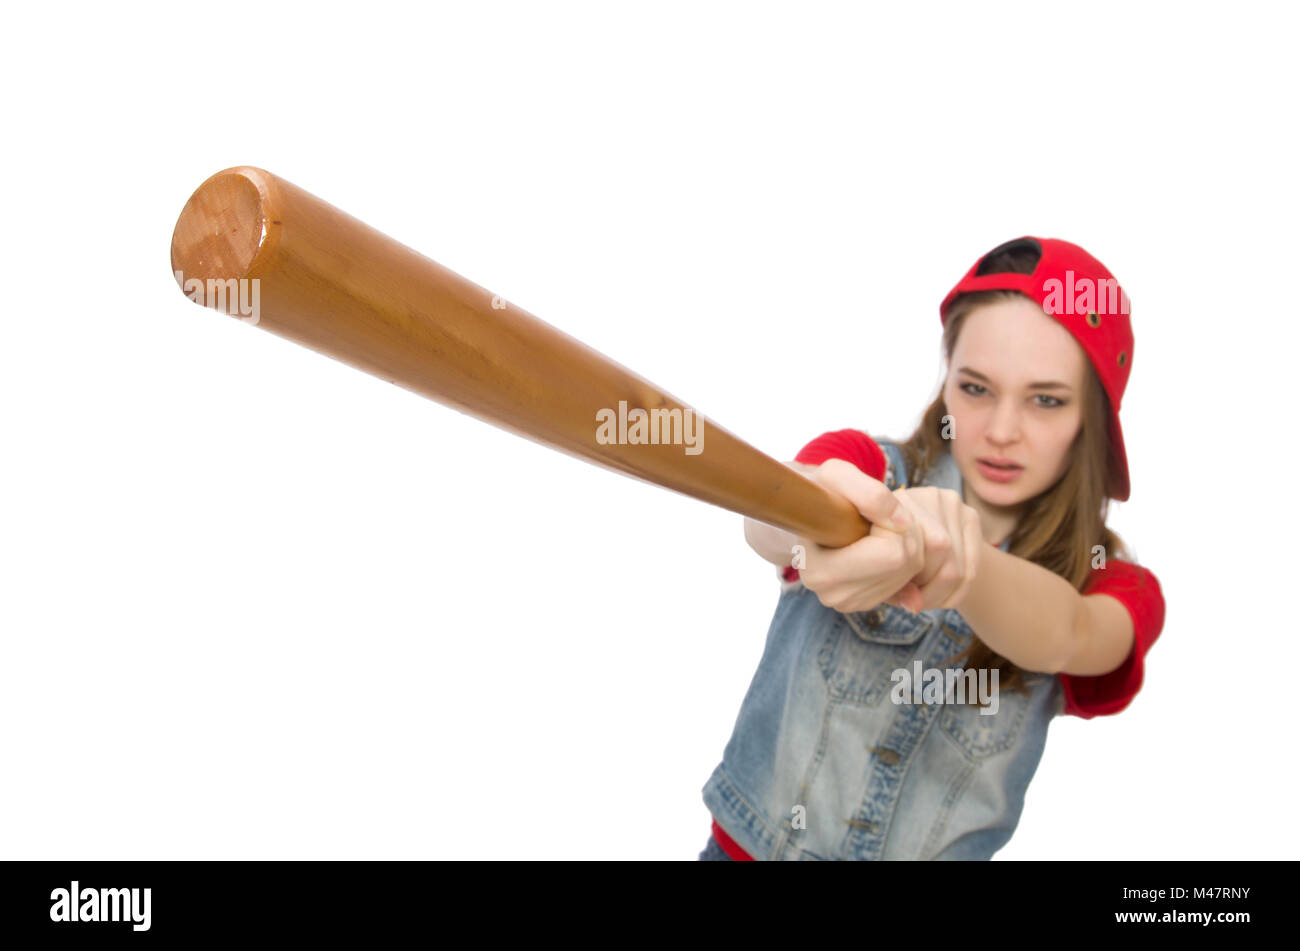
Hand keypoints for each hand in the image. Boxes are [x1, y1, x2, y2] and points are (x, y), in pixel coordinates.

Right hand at [792, 459, 928, 613]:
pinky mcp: (867, 603)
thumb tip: (903, 524)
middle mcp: (834, 596)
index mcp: (819, 571)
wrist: (808, 514)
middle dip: (903, 533)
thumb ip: (870, 493)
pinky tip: (879, 547)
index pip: (892, 553)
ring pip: (913, 571)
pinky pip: (911, 580)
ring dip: (906, 543)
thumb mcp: (836, 476)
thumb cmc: (822, 493)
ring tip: (875, 529)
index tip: (871, 512)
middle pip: (907, 563)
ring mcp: (851, 604)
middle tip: (876, 518)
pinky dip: (905, 558)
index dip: (892, 524)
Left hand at [887, 486, 983, 610]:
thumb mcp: (884, 574)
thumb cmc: (891, 561)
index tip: (904, 593)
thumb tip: (915, 606)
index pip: (912, 547)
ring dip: (944, 593)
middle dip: (929, 586)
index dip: (909, 579)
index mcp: (891, 504)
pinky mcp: (971, 514)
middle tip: (918, 599)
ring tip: (930, 599)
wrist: (921, 541)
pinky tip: (946, 597)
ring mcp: (950, 502)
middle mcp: (923, 495)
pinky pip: (973, 566)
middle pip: (940, 551)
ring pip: (958, 565)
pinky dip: (959, 591)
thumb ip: (893, 590)